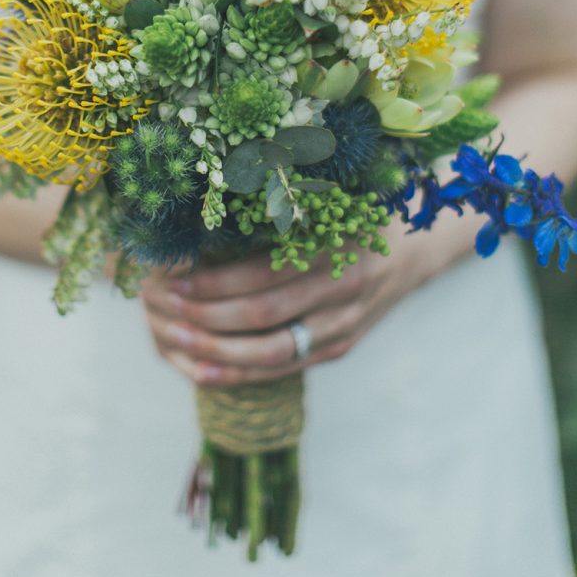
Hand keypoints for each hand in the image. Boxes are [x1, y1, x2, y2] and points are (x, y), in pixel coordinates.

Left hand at [141, 229, 441, 386]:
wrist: (413, 251)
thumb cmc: (352, 216)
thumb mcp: (324, 203)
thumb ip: (278, 213)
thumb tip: (202, 219)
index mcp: (336, 247)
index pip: (263, 273)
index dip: (214, 280)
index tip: (173, 276)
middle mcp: (343, 291)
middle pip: (263, 315)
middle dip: (206, 315)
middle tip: (164, 308)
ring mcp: (344, 326)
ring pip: (272, 351)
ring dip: (217, 351)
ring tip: (176, 341)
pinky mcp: (339, 349)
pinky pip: (284, 369)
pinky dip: (241, 372)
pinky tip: (204, 371)